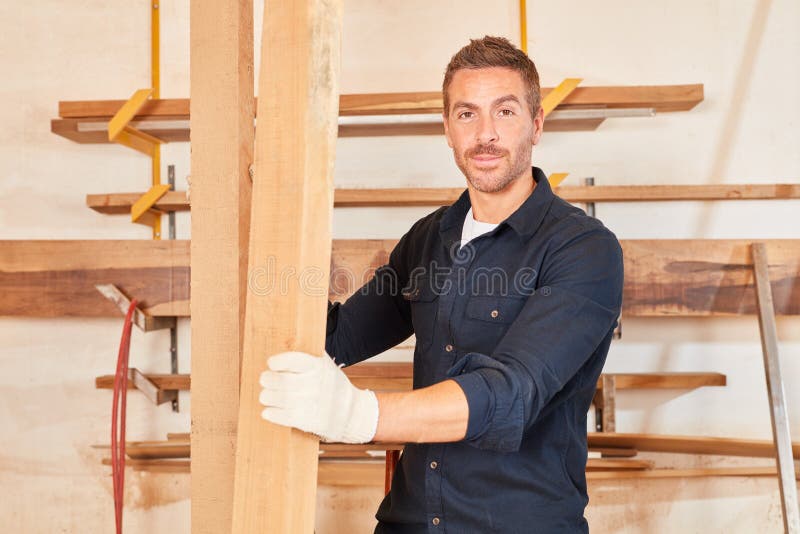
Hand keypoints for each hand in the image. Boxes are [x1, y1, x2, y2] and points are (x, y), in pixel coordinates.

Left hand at [259, 351, 378, 443]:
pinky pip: (284, 417)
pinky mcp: (309, 420)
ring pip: (280, 399)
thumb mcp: (326, 366)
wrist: (352, 413)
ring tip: (266, 396)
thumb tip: (286, 345)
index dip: (279, 361)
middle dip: (267, 380)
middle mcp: (315, 384)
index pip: (294, 360)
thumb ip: (309, 356)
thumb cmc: (333, 386)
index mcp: (319, 367)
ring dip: (267, 397)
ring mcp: (312, 403)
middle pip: (283, 381)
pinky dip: (272, 414)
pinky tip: (268, 411)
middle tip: (264, 380)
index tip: (272, 363)